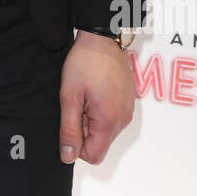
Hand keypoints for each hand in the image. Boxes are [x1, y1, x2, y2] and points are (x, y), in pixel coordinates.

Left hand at [58, 30, 134, 164]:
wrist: (103, 39)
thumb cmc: (85, 63)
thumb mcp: (69, 97)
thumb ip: (69, 130)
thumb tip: (68, 156)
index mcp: (109, 121)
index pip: (94, 156)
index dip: (77, 144)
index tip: (71, 121)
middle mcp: (123, 120)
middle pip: (100, 144)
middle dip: (84, 130)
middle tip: (77, 104)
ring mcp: (128, 111)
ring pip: (106, 132)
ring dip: (91, 120)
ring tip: (86, 96)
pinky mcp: (128, 103)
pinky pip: (112, 120)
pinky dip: (100, 112)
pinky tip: (94, 93)